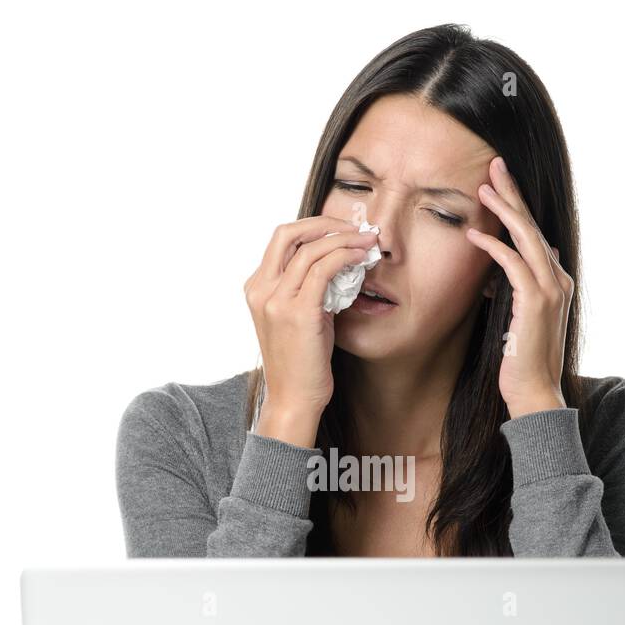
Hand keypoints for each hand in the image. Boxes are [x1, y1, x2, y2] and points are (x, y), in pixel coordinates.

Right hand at [243, 216, 378, 445]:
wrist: (294, 399)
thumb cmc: (301, 364)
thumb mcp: (300, 318)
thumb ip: (308, 289)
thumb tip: (339, 263)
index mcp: (256, 289)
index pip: (281, 240)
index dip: (314, 228)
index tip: (342, 232)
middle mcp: (260, 290)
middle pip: (288, 233)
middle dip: (326, 224)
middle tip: (355, 229)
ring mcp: (275, 300)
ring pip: (310, 248)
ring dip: (344, 239)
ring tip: (367, 242)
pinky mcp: (297, 312)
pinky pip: (323, 268)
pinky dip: (345, 256)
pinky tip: (362, 259)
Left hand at [466, 156, 573, 418]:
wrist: (535, 392)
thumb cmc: (521, 361)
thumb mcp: (519, 319)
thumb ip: (517, 291)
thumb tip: (510, 268)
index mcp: (556, 281)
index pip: (534, 235)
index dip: (516, 208)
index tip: (498, 185)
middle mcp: (558, 279)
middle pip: (533, 226)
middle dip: (513, 193)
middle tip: (495, 165)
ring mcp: (550, 289)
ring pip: (527, 237)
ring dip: (504, 210)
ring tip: (484, 187)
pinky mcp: (536, 301)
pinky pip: (514, 264)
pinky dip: (494, 248)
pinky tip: (475, 237)